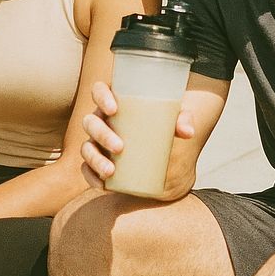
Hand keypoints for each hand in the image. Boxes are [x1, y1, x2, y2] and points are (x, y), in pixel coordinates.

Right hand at [79, 82, 194, 187]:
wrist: (161, 143)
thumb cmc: (162, 122)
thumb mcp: (173, 118)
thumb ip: (182, 120)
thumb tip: (188, 132)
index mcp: (113, 100)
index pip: (98, 90)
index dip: (101, 97)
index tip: (114, 109)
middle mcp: (101, 119)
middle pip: (90, 122)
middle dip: (102, 135)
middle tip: (120, 147)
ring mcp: (96, 140)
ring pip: (86, 147)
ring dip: (95, 159)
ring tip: (110, 171)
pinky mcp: (98, 160)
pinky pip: (87, 168)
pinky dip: (92, 177)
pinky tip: (102, 185)